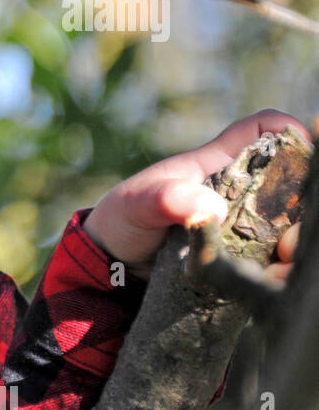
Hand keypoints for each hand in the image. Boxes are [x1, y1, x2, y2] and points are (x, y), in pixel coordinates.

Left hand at [82, 109, 312, 280]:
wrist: (109, 267)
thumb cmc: (123, 220)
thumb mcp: (137, 203)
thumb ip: (168, 199)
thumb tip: (213, 210)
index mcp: (216, 164)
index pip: (262, 130)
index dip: (288, 131)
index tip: (304, 150)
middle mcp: (237, 192)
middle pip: (291, 184)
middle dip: (302, 204)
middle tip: (288, 235)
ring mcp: (242, 226)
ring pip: (289, 226)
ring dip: (294, 242)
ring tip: (281, 259)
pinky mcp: (241, 259)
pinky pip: (274, 261)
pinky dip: (280, 270)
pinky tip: (271, 279)